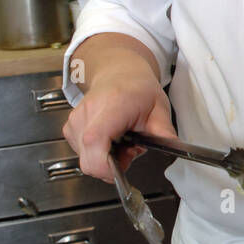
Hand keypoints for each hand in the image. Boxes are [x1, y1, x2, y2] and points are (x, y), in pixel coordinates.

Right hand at [63, 66, 175, 180]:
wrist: (118, 73)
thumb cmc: (137, 89)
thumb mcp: (159, 109)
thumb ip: (164, 133)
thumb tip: (172, 149)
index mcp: (112, 105)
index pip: (95, 140)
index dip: (104, 165)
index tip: (121, 169)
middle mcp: (88, 112)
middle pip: (88, 158)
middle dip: (111, 166)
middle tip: (129, 150)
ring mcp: (76, 121)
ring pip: (86, 160)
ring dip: (106, 160)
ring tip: (121, 142)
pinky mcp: (70, 129)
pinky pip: (82, 155)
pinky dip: (97, 154)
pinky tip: (110, 140)